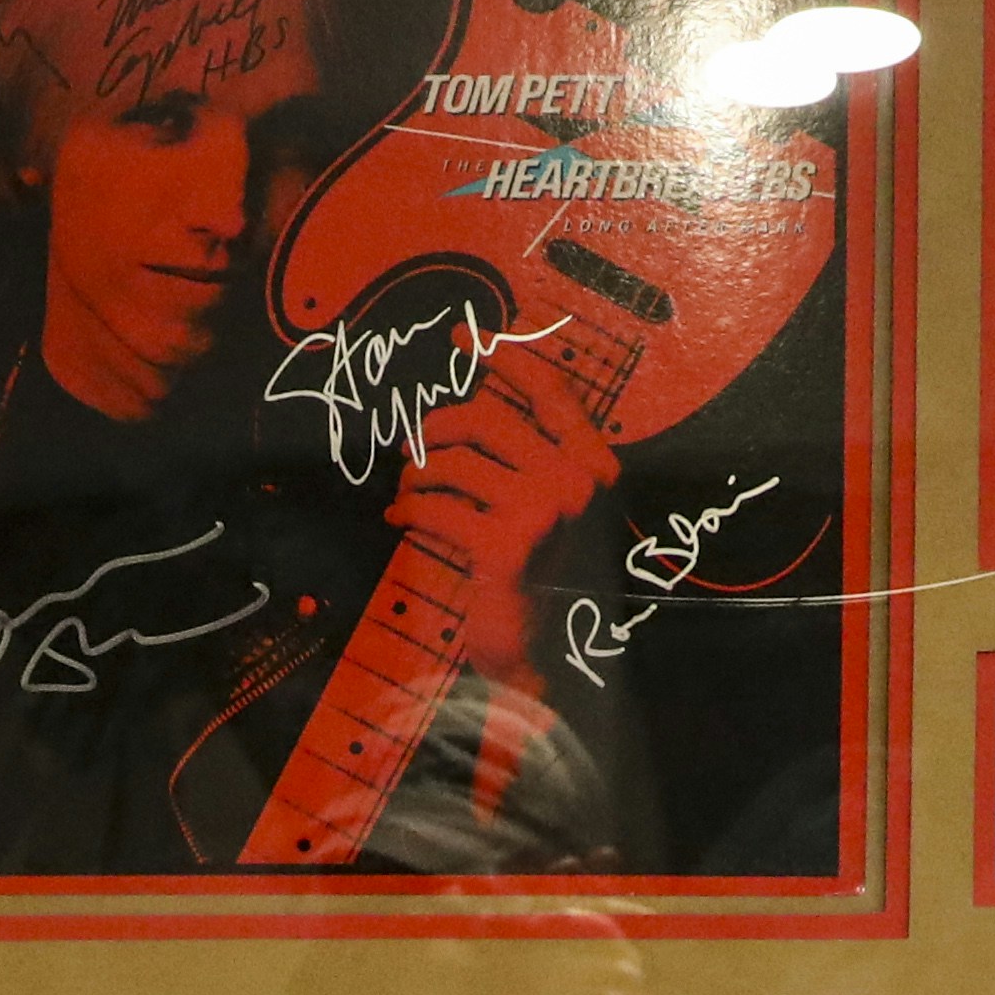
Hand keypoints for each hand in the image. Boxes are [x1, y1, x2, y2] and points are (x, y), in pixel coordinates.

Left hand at [390, 343, 624, 684]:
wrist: (545, 657)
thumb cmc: (542, 580)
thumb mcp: (546, 509)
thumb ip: (528, 458)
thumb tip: (472, 402)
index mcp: (594, 465)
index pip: (550, 391)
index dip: (506, 355)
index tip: (465, 337)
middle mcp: (576, 481)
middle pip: (488, 417)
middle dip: (437, 429)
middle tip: (412, 450)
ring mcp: (543, 512)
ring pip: (454, 461)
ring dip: (418, 475)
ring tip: (408, 493)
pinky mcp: (505, 545)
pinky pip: (437, 507)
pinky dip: (410, 511)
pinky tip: (400, 521)